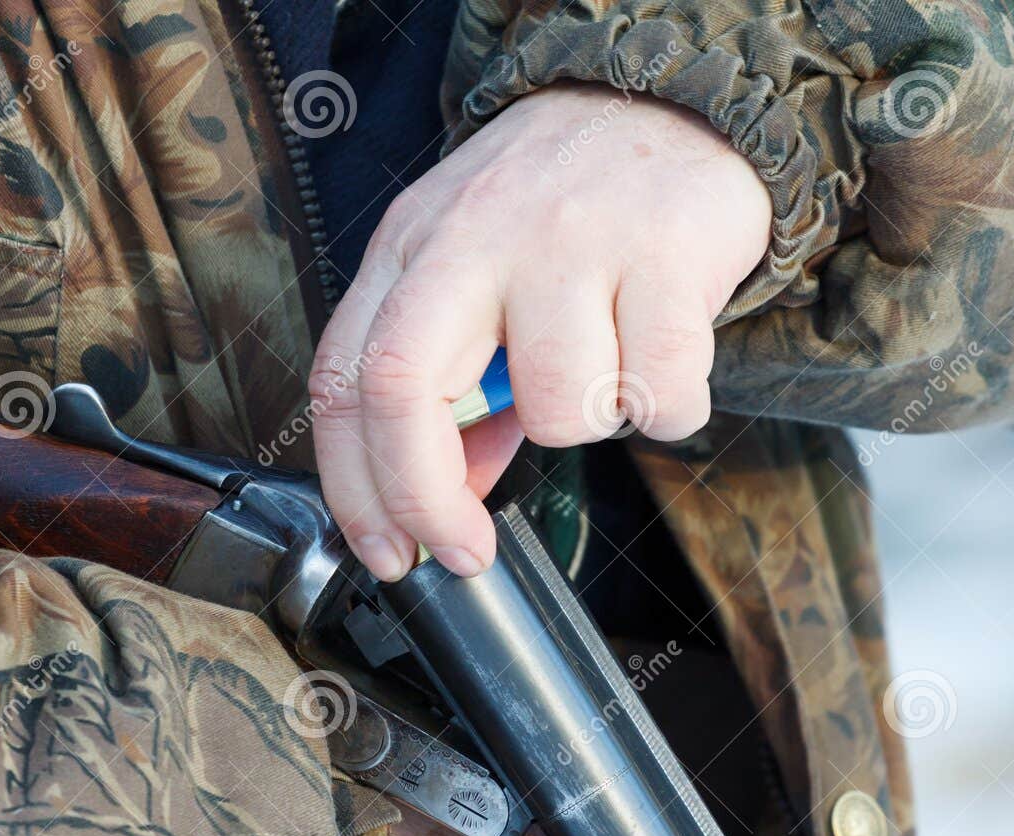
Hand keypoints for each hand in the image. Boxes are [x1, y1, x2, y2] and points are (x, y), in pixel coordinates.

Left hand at [310, 82, 770, 579]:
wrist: (666, 105)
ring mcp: (568, 238)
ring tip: (608, 371)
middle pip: (403, 387)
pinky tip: (663, 357)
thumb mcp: (475, 282)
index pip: (344, 379)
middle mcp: (474, 237)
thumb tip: (450, 495)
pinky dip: (669, 407)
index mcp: (412, 249)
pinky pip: (659, 391)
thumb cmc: (559, 212)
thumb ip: (454, 390)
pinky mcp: (663, 249)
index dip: (356, 488)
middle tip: (465, 549)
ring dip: (588, 426)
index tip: (389, 553)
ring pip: (559, 409)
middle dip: (424, 498)